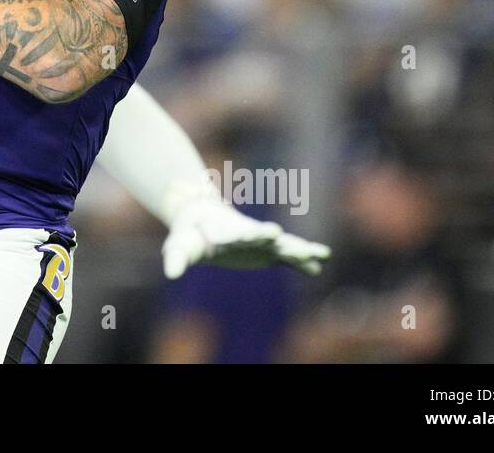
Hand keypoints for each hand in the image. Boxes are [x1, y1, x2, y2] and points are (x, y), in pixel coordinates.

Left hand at [162, 195, 331, 279]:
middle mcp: (251, 236)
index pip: (247, 233)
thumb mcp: (182, 246)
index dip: (259, 234)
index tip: (274, 232)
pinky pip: (286, 257)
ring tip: (321, 254)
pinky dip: (300, 261)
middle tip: (304, 249)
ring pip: (285, 247)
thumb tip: (171, 274)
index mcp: (232, 233)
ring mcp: (261, 243)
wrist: (202, 219)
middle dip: (286, 243)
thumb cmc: (190, 234)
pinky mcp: (266, 251)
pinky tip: (317, 266)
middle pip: (272, 239)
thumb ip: (178, 258)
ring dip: (301, 251)